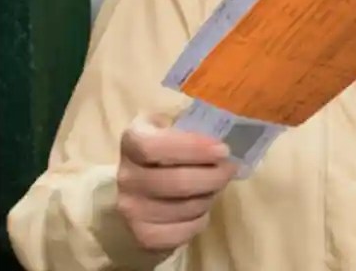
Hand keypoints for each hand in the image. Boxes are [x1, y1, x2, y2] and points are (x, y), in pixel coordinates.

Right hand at [116, 114, 237, 253]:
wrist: (139, 190)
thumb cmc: (166, 151)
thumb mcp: (173, 125)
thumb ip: (192, 120)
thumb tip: (223, 126)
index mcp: (132, 141)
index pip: (154, 146)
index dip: (192, 148)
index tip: (222, 150)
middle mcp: (126, 176)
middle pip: (176, 182)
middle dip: (212, 177)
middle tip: (230, 169)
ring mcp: (131, 209)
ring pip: (184, 208)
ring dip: (208, 197)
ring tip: (213, 187)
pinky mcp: (143, 235)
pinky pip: (183, 231)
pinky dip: (200, 220)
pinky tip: (200, 208)